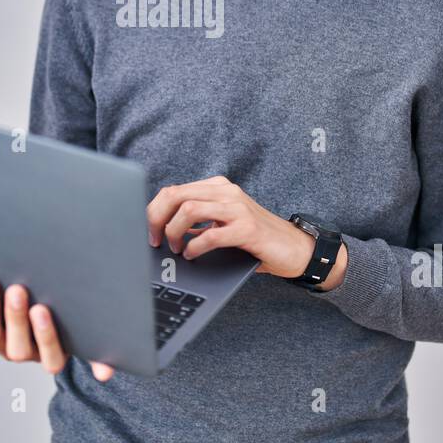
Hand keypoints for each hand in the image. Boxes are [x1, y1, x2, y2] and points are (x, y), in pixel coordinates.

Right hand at [0, 276, 114, 380]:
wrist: (67, 305)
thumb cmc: (19, 301)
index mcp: (3, 337)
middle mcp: (28, 348)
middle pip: (16, 346)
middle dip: (14, 318)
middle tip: (17, 289)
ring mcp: (56, 352)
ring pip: (49, 358)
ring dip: (45, 336)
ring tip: (43, 308)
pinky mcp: (87, 352)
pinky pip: (94, 363)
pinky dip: (100, 365)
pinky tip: (103, 365)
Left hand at [147, 176, 339, 284]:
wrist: (296, 249)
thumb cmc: (256, 240)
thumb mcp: (222, 224)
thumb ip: (197, 222)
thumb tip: (162, 231)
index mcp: (218, 187)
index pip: (173, 190)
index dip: (153, 210)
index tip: (146, 230)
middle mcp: (226, 192)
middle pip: (176, 195)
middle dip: (156, 219)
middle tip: (154, 240)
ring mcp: (238, 208)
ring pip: (189, 209)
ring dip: (174, 232)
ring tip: (174, 248)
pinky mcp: (248, 229)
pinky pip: (211, 234)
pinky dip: (194, 246)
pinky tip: (192, 255)